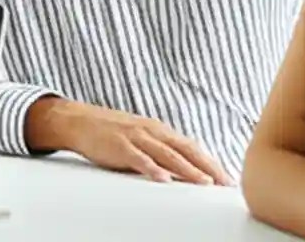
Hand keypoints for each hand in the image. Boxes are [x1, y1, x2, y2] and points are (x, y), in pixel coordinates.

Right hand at [31, 99, 232, 185]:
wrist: (78, 120)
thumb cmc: (109, 131)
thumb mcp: (139, 136)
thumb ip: (160, 149)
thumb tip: (182, 166)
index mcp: (158, 130)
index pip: (191, 146)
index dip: (210, 162)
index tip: (226, 178)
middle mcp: (151, 131)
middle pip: (186, 149)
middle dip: (208, 167)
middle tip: (224, 183)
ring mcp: (136, 137)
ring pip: (167, 154)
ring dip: (188, 169)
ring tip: (203, 183)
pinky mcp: (119, 145)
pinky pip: (139, 158)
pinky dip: (152, 168)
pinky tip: (163, 179)